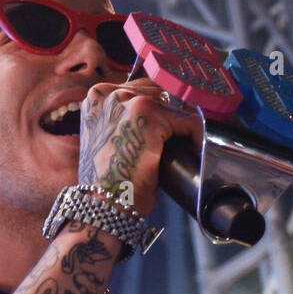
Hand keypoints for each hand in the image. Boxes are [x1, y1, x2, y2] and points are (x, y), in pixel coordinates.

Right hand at [76, 78, 205, 218]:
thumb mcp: (108, 138)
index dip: (160, 109)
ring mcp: (128, 102)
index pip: (142, 89)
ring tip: (185, 147)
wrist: (105, 204)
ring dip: (184, 127)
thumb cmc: (108, 180)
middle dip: (173, 116)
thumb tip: (160, 112)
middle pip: (160, 93)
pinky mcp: (149, 116)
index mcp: (96, 97)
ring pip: (175, 106)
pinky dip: (196, 137)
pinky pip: (188, 120)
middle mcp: (109, 94)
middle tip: (180, 140)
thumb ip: (124, 119)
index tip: (171, 128)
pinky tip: (193, 152)